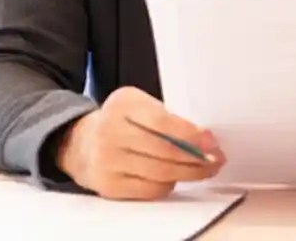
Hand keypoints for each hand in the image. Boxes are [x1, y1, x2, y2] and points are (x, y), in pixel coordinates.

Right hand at [56, 86, 224, 199]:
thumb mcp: (137, 105)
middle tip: (216, 158)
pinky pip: (151, 190)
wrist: (79, 143)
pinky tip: (177, 177)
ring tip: (206, 169)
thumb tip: (203, 139)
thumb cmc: (119, 122)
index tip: (211, 140)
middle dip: (196, 157)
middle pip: (164, 151)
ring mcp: (108, 161)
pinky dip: (169, 184)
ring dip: (190, 173)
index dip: (190, 133)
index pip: (161, 122)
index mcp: (122, 105)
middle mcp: (111, 132)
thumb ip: (165, 116)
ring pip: (161, 173)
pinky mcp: (110, 185)